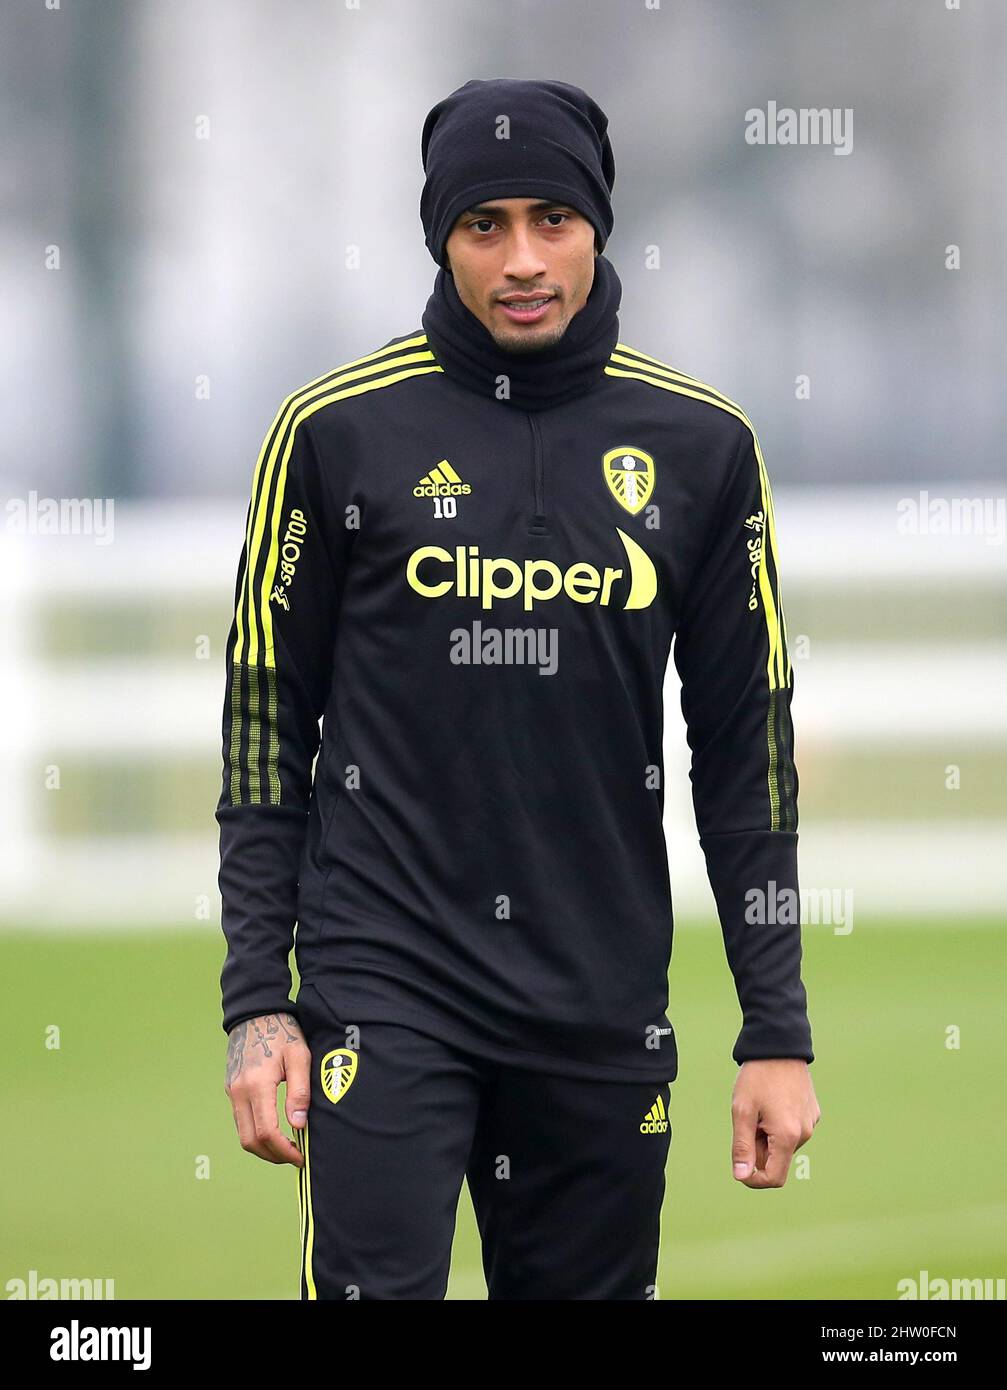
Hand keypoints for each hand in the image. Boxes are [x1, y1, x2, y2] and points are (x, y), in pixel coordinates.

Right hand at [225, 1013, 310, 1165]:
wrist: (254, 1012)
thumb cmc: (282, 1032)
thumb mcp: (299, 1056)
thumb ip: (299, 1091)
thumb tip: (298, 1126)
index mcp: (257, 1085)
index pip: (266, 1132)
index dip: (283, 1151)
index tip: (300, 1157)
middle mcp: (239, 1092)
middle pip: (250, 1141)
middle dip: (272, 1156)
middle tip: (294, 1157)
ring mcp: (232, 1092)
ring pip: (242, 1134)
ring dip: (263, 1147)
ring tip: (287, 1146)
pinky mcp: (231, 1089)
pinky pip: (240, 1121)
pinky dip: (256, 1133)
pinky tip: (274, 1129)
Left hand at [730, 1058, 820, 1188]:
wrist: (779, 1045)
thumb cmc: (757, 1077)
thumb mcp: (742, 1111)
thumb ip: (742, 1147)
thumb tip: (741, 1176)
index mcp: (787, 1136)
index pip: (774, 1178)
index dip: (754, 1179)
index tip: (739, 1165)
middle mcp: (804, 1133)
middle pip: (777, 1159)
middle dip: (758, 1149)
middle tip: (746, 1122)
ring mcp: (810, 1123)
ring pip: (783, 1144)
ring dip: (767, 1136)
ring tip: (759, 1108)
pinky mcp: (812, 1112)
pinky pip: (792, 1129)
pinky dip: (778, 1124)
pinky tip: (771, 1101)